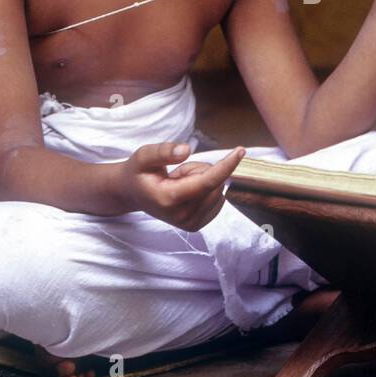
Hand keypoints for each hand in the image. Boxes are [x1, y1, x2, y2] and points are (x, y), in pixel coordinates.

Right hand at [118, 142, 246, 230]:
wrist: (134, 194)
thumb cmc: (140, 172)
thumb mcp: (144, 156)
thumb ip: (163, 152)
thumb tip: (186, 150)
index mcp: (169, 198)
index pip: (207, 182)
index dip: (226, 165)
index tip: (241, 151)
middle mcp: (182, 216)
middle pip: (214, 183)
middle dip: (202, 170)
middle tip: (178, 172)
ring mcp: (190, 224)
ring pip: (217, 191)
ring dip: (203, 180)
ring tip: (179, 182)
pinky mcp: (196, 225)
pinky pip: (218, 200)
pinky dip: (206, 190)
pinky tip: (186, 191)